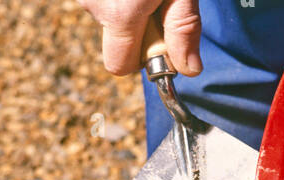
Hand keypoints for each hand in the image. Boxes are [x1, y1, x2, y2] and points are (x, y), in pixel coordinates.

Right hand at [78, 0, 201, 76]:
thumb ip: (183, 29)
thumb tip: (189, 70)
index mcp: (120, 14)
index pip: (120, 67)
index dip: (143, 58)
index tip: (161, 37)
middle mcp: (94, 5)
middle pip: (116, 41)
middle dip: (138, 30)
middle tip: (157, 2)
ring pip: (109, 18)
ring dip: (129, 9)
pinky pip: (103, 1)